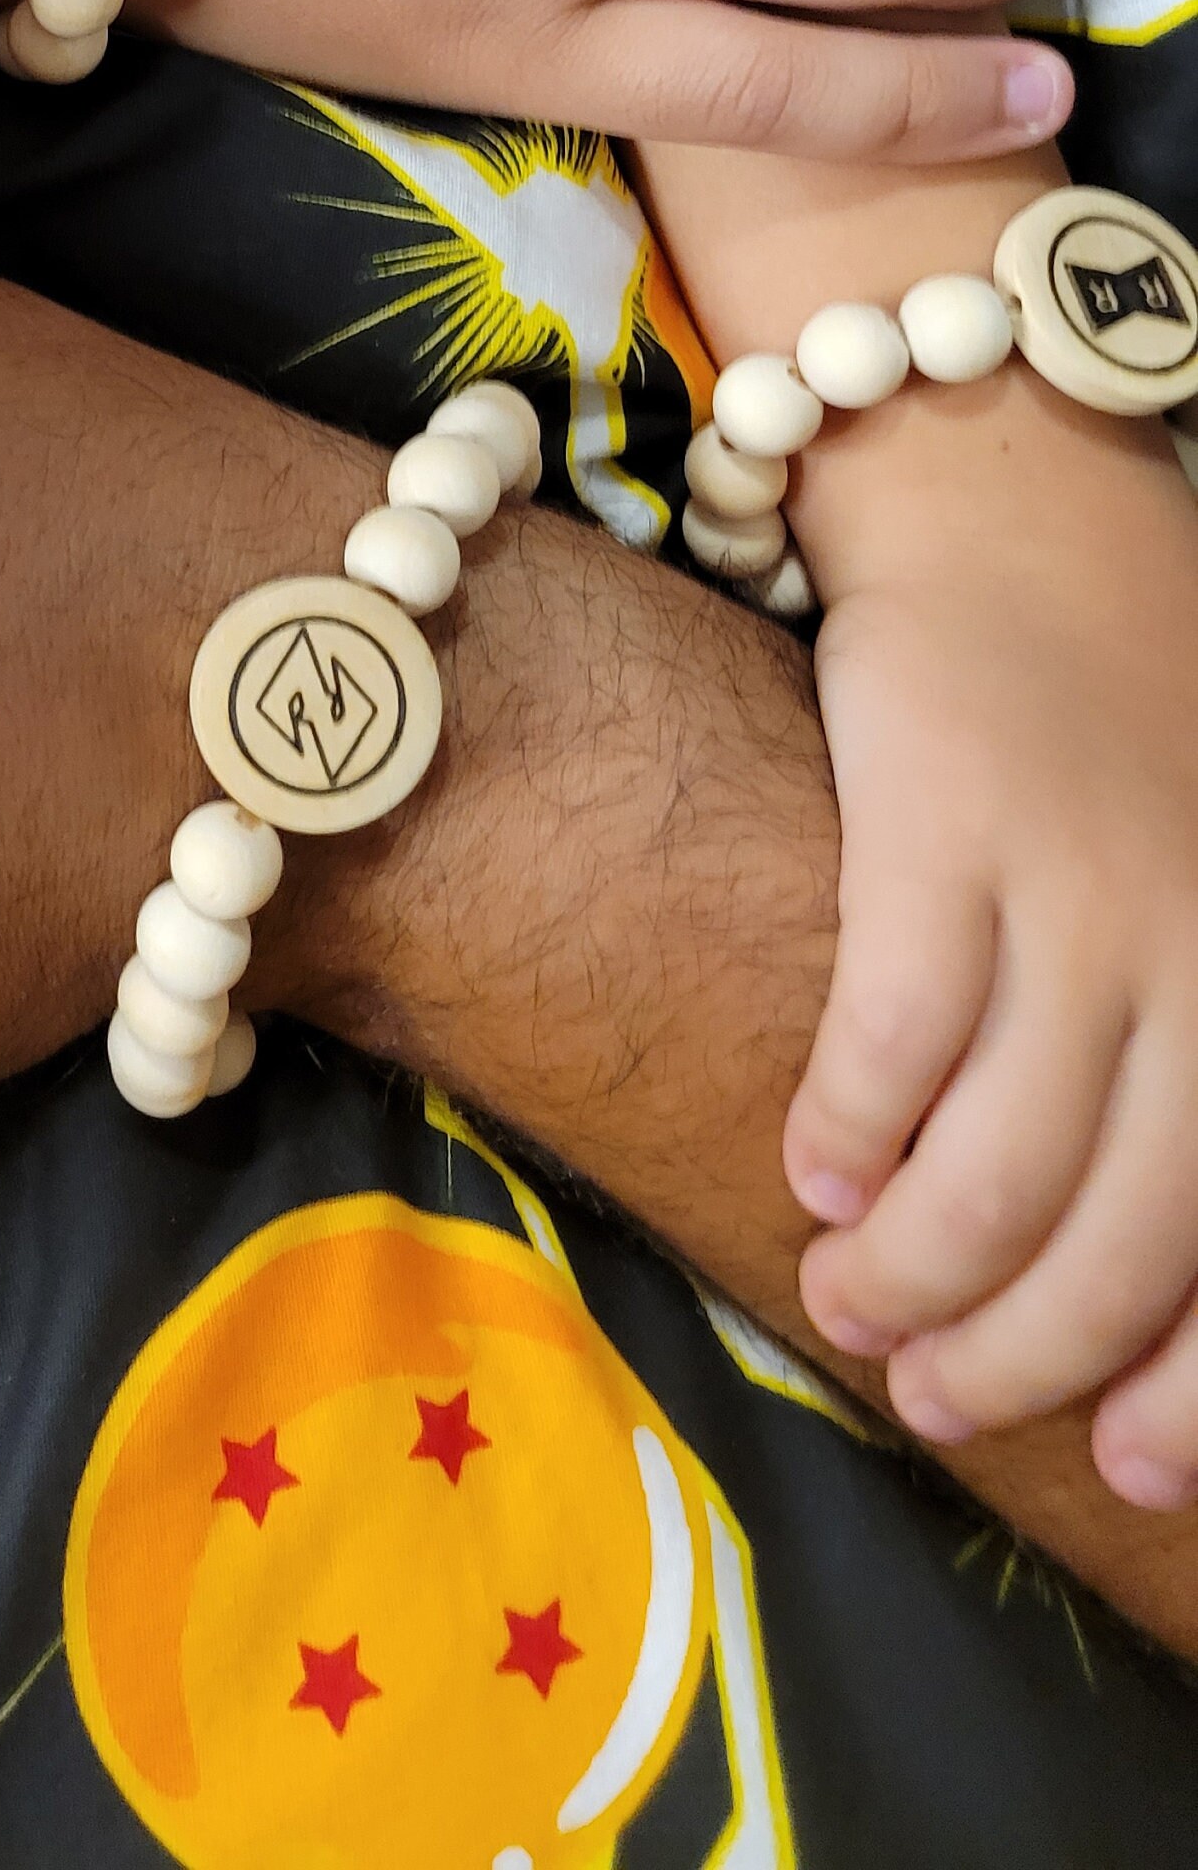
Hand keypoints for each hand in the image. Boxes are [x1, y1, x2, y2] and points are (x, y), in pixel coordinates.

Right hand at [781, 395, 1197, 1503]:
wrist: (1011, 505)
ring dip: (915, 1264)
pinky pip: (895, 1031)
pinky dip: (850, 1126)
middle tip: (936, 1391)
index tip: (1135, 1465)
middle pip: (1130, 1225)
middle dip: (1031, 1347)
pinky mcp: (948, 828)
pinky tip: (811, 1164)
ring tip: (849, 1299)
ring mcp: (1084, 887)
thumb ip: (1174, 1044)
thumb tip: (1098, 1258)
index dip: (1197, 1373)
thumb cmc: (1109, 719)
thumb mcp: (1194, 880)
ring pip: (1004, 1158)